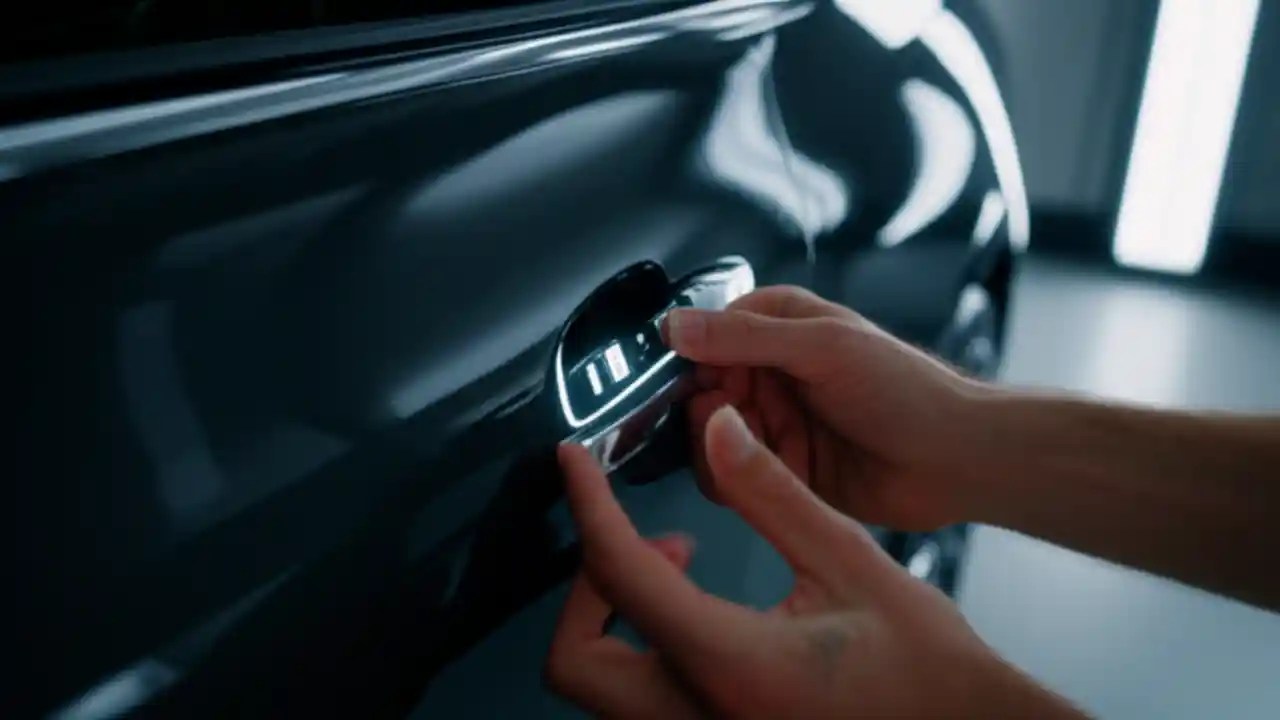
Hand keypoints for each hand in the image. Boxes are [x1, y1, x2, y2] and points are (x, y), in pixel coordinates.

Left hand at [545, 406, 1080, 718]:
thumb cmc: (928, 666)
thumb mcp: (851, 560)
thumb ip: (770, 493)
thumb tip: (716, 431)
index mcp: (729, 663)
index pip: (618, 573)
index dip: (588, 505)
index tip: (575, 465)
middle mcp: (697, 718)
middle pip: (573, 660)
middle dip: (586, 586)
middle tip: (636, 535)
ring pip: (599, 688)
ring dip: (614, 619)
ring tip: (681, 564)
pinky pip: (640, 703)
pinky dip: (643, 650)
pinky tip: (700, 610)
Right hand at [666, 285, 986, 530]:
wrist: (956, 462)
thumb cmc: (906, 390)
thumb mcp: (822, 347)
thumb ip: (745, 337)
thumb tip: (674, 325)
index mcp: (777, 324)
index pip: (704, 335)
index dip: (690, 362)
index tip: (693, 385)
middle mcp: (769, 371)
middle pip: (697, 390)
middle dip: (702, 411)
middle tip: (727, 423)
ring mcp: (772, 421)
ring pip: (707, 435)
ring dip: (717, 447)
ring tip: (754, 450)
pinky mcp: (778, 468)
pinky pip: (729, 473)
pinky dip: (732, 477)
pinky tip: (758, 476)